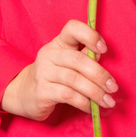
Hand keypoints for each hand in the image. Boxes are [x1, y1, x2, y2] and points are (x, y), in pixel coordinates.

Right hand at [0, 19, 118, 120]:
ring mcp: (44, 72)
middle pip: (78, 60)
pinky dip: (84, 103)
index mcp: (59, 43)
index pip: (72, 28)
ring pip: (75, 80)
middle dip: (99, 74)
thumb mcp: (67, 62)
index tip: (104, 49)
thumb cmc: (53, 75)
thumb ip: (84, 57)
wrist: (22, 92)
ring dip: (95, 92)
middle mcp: (50, 54)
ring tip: (108, 101)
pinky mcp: (42, 91)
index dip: (90, 35)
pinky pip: (68, 96)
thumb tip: (101, 54)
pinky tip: (92, 108)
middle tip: (113, 87)